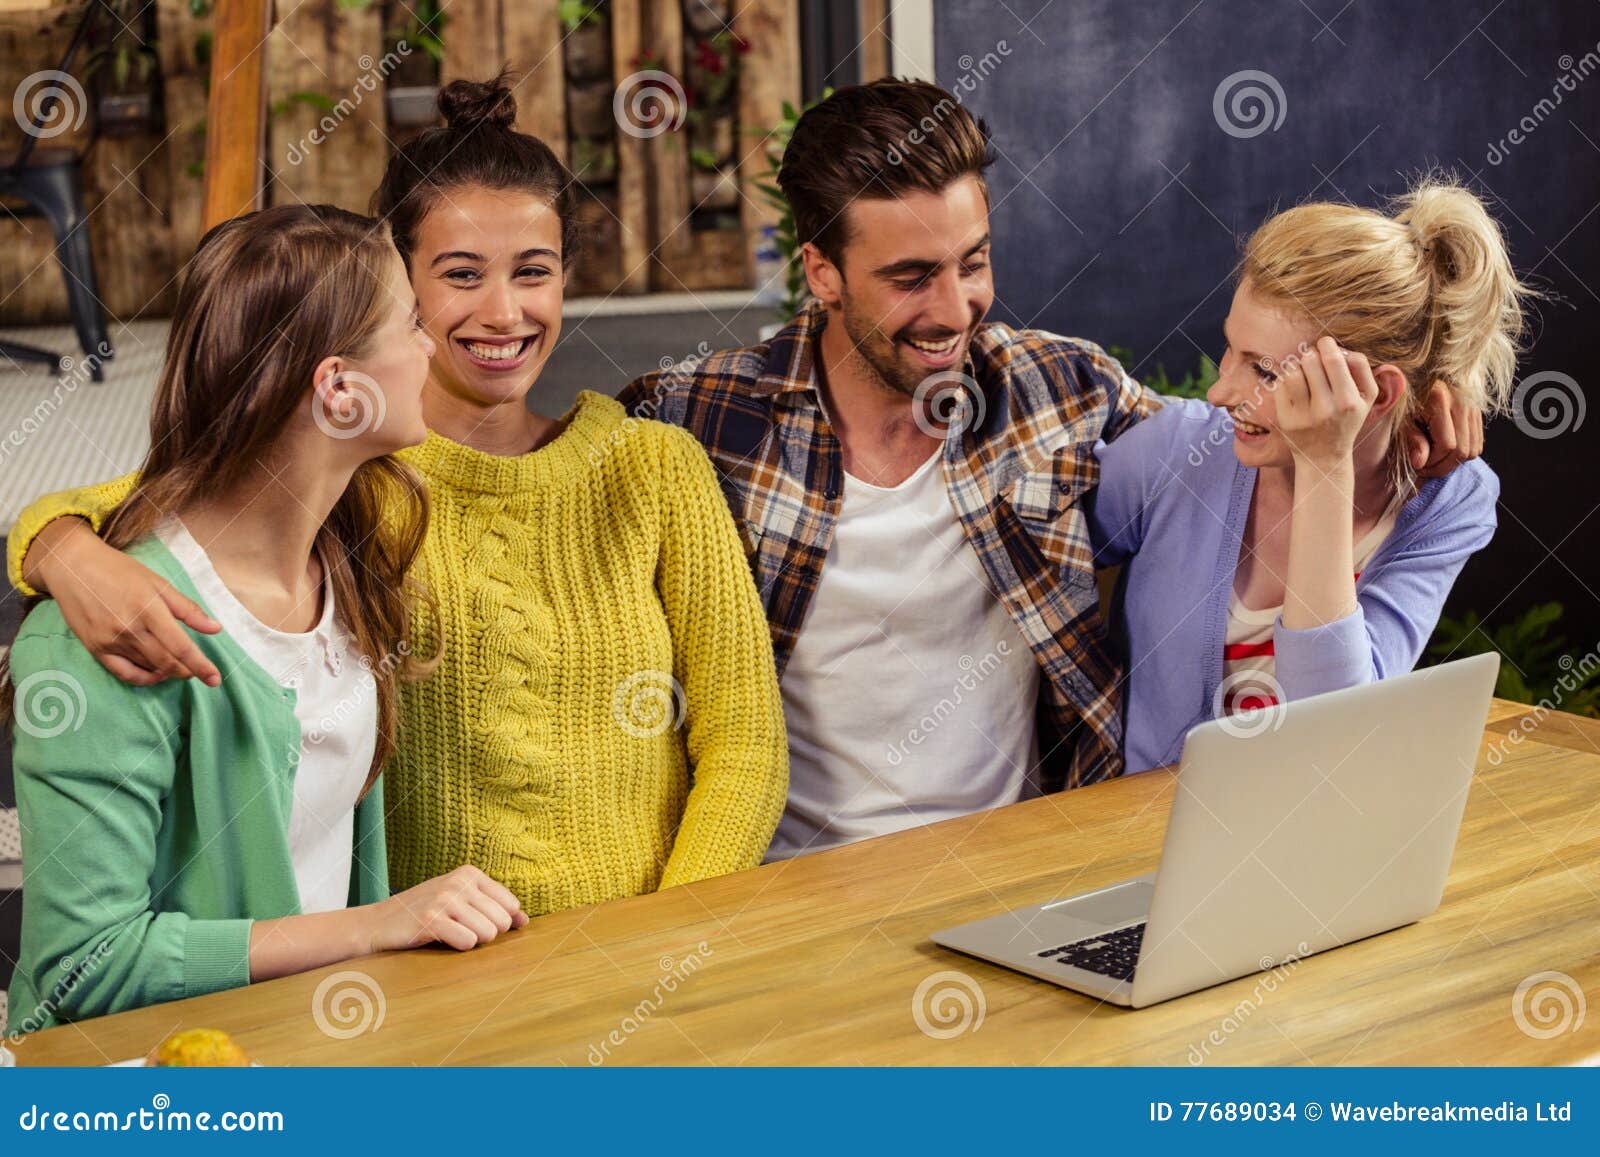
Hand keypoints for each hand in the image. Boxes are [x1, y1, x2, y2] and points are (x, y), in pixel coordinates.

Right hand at [31, 518, 222, 686]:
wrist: (73, 566)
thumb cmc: (120, 571)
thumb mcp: (159, 583)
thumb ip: (187, 609)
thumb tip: (216, 629)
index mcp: (149, 609)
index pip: (180, 646)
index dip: (200, 666)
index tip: (215, 679)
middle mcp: (129, 629)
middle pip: (166, 662)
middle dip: (187, 671)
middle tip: (198, 671)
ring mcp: (110, 641)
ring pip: (147, 667)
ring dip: (168, 672)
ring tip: (178, 666)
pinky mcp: (95, 648)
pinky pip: (124, 673)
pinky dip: (143, 678)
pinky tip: (155, 674)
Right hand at [365, 865, 528, 952]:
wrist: (377, 924)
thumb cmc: (424, 914)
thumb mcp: (460, 902)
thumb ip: (494, 908)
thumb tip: (525, 921)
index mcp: (470, 873)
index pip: (511, 905)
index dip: (499, 922)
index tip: (475, 922)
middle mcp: (459, 882)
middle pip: (502, 921)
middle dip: (486, 934)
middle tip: (458, 930)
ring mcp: (445, 899)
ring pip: (488, 933)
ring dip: (470, 941)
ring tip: (448, 933)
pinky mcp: (431, 919)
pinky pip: (467, 942)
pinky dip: (457, 947)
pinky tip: (439, 939)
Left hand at [1275, 336, 1379, 468]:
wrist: (1325, 457)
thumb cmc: (1347, 420)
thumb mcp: (1367, 398)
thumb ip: (1361, 369)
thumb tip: (1341, 348)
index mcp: (1348, 401)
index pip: (1334, 360)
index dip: (1327, 344)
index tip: (1325, 344)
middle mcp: (1325, 409)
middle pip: (1311, 361)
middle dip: (1311, 353)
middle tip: (1313, 357)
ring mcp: (1303, 416)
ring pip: (1293, 372)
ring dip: (1297, 365)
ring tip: (1304, 371)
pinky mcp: (1285, 419)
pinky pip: (1281, 386)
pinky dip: (1286, 380)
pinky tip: (1295, 385)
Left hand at [1405, 378, 1482, 477]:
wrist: (1426, 375)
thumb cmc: (1409, 399)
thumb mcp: (1404, 419)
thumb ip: (1413, 441)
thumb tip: (1420, 463)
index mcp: (1440, 400)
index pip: (1448, 445)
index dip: (1433, 462)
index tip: (1419, 466)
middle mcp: (1462, 402)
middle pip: (1463, 450)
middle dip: (1443, 466)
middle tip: (1426, 468)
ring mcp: (1473, 407)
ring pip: (1474, 449)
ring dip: (1454, 462)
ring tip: (1434, 460)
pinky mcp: (1478, 412)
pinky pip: (1478, 442)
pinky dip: (1463, 452)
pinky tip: (1446, 451)